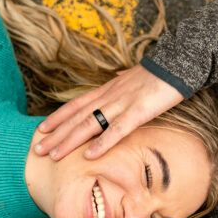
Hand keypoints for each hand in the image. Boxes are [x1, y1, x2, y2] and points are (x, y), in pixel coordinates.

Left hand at [34, 64, 183, 160]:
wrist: (179, 62)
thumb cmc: (159, 72)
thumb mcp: (135, 76)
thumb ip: (123, 79)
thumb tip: (116, 75)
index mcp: (108, 89)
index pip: (77, 104)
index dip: (58, 117)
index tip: (41, 128)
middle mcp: (110, 96)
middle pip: (77, 117)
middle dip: (56, 134)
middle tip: (37, 149)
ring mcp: (122, 103)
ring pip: (89, 124)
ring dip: (69, 141)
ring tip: (53, 156)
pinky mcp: (139, 111)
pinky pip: (117, 130)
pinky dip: (101, 144)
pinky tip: (89, 156)